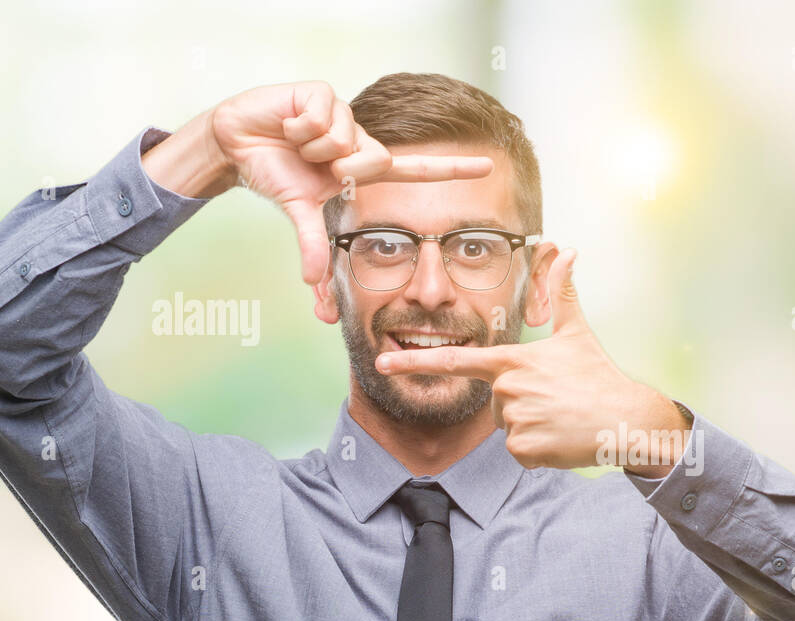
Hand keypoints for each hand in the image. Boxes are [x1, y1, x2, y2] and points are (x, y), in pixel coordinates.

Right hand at [208, 81, 493, 284]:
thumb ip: (313, 246)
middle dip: (341, 167)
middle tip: (313, 163)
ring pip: (346, 138)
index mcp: (364, 167)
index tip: (489, 166)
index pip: (417, 170)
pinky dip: (298, 127)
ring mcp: (344, 114)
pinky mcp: (322, 93)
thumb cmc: (274, 172)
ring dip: (313, 147)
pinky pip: (321, 117)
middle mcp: (361, 140)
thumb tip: (312, 283)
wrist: (236, 141)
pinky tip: (287, 123)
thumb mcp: (298, 211)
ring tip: (296, 143)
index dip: (453, 168)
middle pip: (378, 159)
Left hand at [374, 249, 690, 475]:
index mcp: (512, 360)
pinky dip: (539, 451)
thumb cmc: (599, 375)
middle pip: (495, 402)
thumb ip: (562, 292)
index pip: (456, 360)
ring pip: (508, 429)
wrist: (626, 418)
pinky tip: (562, 438)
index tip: (384, 362)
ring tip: (561, 418)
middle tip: (555, 400)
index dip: (415, 360)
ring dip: (532, 428)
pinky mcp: (526, 449)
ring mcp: (516, 420)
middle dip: (521, 405)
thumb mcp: (577, 332)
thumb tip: (567, 249)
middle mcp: (508, 389)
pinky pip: (520, 453)